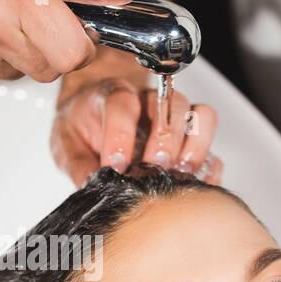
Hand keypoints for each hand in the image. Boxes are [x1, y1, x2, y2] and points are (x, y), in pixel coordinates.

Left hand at [52, 70, 221, 185]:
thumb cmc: (86, 128)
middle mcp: (149, 101)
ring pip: (200, 115)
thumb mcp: (68, 145)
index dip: (120, 134)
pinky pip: (212, 146)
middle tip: (155, 167)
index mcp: (112, 96)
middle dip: (165, 139)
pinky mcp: (193, 136)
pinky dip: (210, 161)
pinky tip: (197, 181)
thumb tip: (92, 185)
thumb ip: (78, 164)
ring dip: (194, 146)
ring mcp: (176, 116)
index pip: (122, 103)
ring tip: (182, 172)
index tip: (116, 164)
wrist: (98, 117)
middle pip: (169, 104)